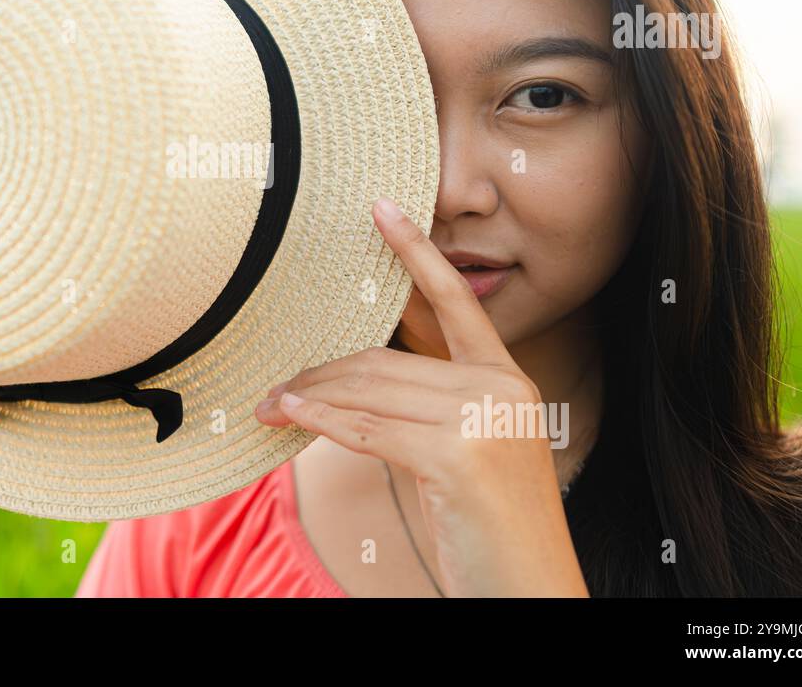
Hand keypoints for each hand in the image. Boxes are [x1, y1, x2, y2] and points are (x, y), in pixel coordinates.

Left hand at [254, 197, 588, 596]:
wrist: (532, 593)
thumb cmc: (488, 529)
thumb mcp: (461, 455)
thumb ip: (422, 411)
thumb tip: (346, 387)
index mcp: (507, 378)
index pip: (456, 301)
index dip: (416, 252)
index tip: (382, 207)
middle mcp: (500, 387)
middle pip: (386, 360)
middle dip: (320, 373)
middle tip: (273, 389)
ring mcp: (483, 419)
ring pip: (370, 392)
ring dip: (309, 400)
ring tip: (269, 407)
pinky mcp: (459, 456)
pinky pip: (369, 429)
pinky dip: (322, 422)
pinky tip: (290, 417)